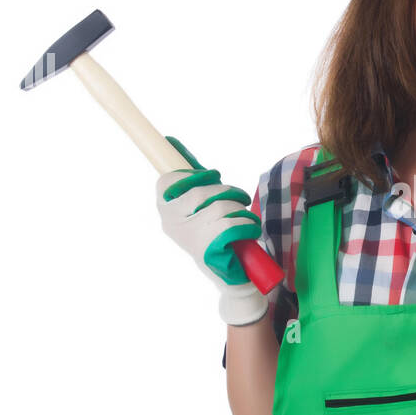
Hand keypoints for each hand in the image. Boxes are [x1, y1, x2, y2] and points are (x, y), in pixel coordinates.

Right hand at [155, 136, 269, 325]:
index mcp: (166, 212)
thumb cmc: (214, 233)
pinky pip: (233, 225)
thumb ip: (189, 177)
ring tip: (243, 216)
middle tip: (237, 196)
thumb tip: (170, 140)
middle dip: (227, 190)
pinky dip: (247, 224)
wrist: (229, 274)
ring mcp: (191, 238)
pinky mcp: (210, 250)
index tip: (211, 176)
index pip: (167, 182)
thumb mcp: (197, 205)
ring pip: (221, 207)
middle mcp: (173, 225)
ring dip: (240, 209)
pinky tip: (248, 229)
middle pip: (201, 192)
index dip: (192, 175)